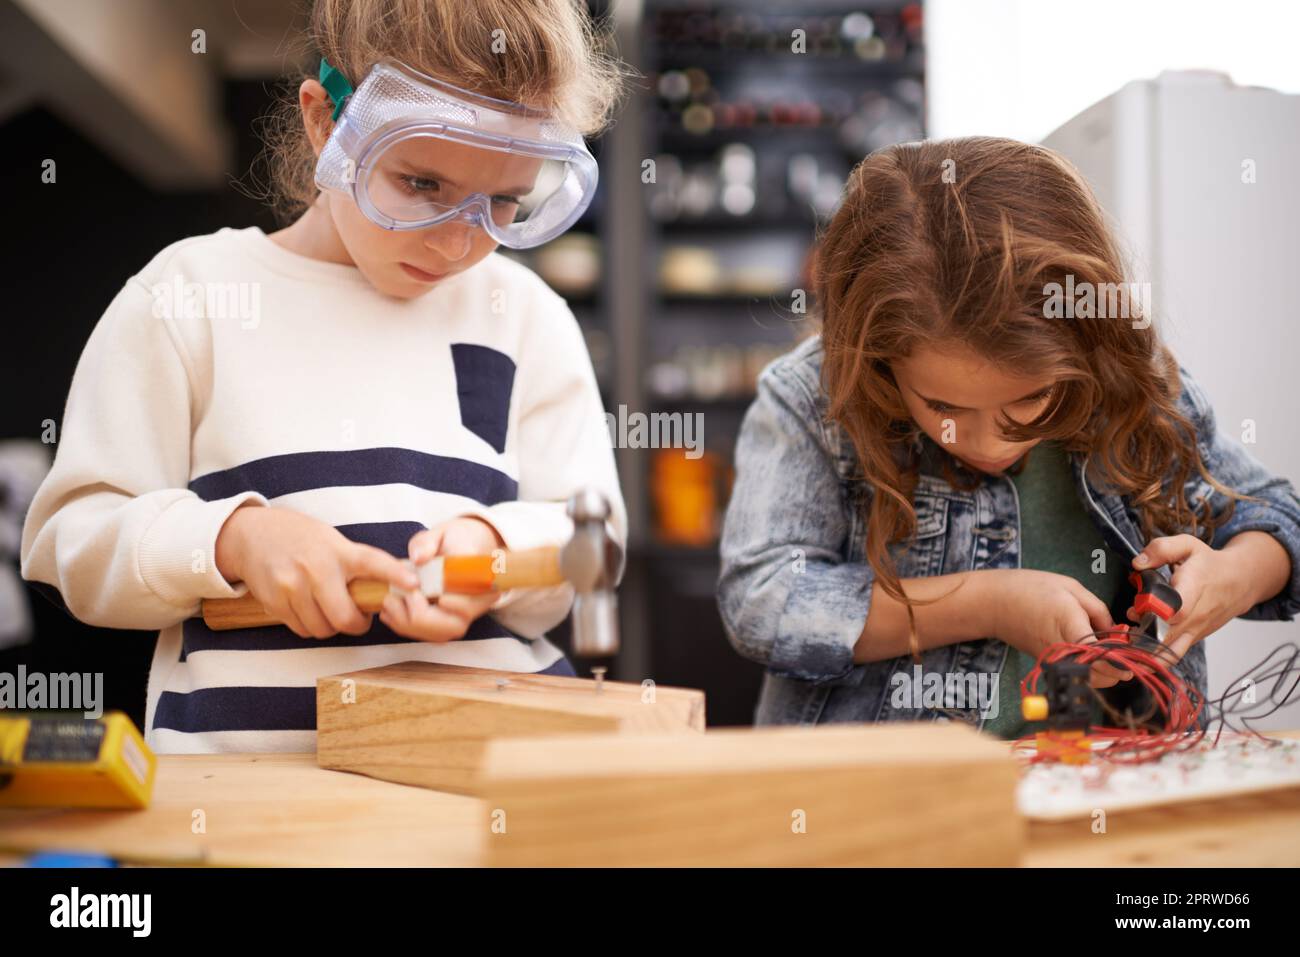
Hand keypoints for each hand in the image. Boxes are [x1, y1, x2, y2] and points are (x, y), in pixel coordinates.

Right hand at [215, 505, 418, 638]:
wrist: (250, 535)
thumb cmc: (300, 538)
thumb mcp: (332, 540)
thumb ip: (355, 562)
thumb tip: (389, 587)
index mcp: (338, 551)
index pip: (372, 562)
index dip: (394, 574)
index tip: (413, 584)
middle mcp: (316, 569)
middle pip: (344, 617)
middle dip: (356, 624)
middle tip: (358, 619)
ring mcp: (292, 587)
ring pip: (322, 629)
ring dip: (330, 626)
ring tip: (328, 609)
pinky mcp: (274, 602)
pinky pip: (301, 629)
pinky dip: (309, 625)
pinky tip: (307, 608)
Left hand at [379, 517, 505, 641]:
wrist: (456, 550)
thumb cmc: (450, 542)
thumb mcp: (439, 534)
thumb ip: (427, 543)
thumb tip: (419, 557)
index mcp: (482, 583)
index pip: (473, 603)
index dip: (456, 605)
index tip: (433, 595)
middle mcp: (476, 607)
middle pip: (453, 626)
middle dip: (420, 617)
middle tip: (396, 597)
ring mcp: (460, 620)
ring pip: (436, 635)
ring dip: (407, 623)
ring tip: (388, 600)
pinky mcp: (444, 627)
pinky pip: (425, 635)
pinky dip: (403, 625)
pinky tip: (389, 609)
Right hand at [984, 568, 1129, 687]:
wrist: (993, 603)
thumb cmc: (1030, 589)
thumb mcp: (1071, 587)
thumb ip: (1098, 610)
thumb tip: (1117, 631)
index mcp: (1070, 626)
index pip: (1103, 655)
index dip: (1125, 659)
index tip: (1139, 654)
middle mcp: (1063, 650)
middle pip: (1100, 676)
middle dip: (1121, 669)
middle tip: (1131, 652)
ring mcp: (1055, 660)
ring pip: (1091, 680)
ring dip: (1108, 672)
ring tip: (1115, 651)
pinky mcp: (1050, 663)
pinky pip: (1078, 673)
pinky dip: (1093, 669)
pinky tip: (1097, 652)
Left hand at [1130, 534, 1255, 661]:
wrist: (1241, 581)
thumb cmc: (1211, 564)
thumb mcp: (1188, 546)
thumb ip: (1161, 549)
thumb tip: (1137, 563)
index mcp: (1193, 589)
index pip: (1176, 609)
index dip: (1154, 613)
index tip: (1136, 609)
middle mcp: (1195, 616)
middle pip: (1165, 637)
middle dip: (1138, 635)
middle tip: (1123, 625)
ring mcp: (1195, 631)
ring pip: (1169, 654)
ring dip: (1145, 653)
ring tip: (1126, 644)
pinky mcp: (1193, 639)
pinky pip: (1173, 653)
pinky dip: (1154, 655)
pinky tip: (1136, 646)